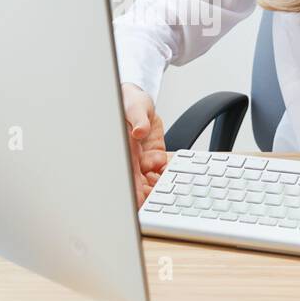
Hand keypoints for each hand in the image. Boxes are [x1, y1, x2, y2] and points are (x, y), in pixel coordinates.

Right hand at [122, 83, 168, 206]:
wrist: (137, 98)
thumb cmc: (127, 102)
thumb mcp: (132, 107)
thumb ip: (137, 119)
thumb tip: (139, 131)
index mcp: (124, 149)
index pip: (128, 175)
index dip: (133, 190)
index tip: (138, 203)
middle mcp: (133, 157)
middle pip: (140, 182)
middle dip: (148, 193)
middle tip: (159, 202)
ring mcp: (144, 157)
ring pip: (152, 177)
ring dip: (160, 184)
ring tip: (170, 190)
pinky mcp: (155, 153)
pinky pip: (162, 167)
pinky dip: (168, 171)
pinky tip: (175, 174)